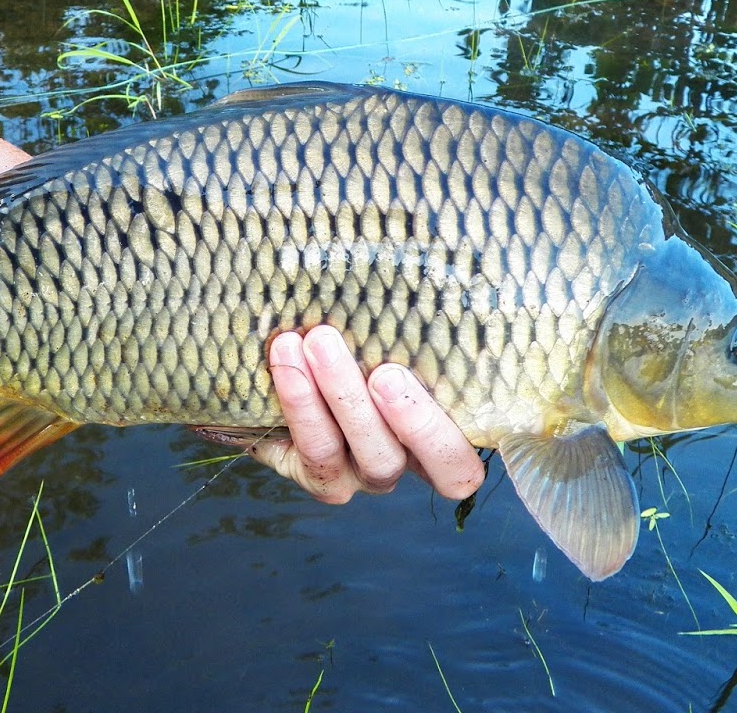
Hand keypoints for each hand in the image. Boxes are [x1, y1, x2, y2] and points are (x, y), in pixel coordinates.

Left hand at [253, 324, 484, 503]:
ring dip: (313, 396)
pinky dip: (287, 399)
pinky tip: (281, 355)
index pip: (455, 472)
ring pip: (327, 451)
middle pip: (384, 459)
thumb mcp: (415, 341)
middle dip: (361, 407)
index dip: (434, 439)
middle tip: (354, 361)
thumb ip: (429, 329)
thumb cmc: (389, 344)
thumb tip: (446, 262)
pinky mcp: (302, 468)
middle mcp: (390, 467)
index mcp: (433, 448)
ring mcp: (343, 474)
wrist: (319, 360)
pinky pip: (292, 444)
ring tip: (303, 342)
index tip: (398, 375)